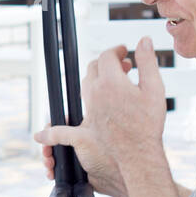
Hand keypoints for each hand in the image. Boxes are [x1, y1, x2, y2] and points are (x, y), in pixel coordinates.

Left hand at [35, 38, 167, 194]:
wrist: (140, 157)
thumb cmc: (149, 125)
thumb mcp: (155, 89)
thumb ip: (148, 61)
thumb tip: (144, 39)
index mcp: (110, 82)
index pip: (107, 56)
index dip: (117, 51)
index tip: (125, 53)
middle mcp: (94, 94)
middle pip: (93, 69)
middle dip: (106, 63)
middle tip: (123, 66)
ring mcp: (87, 113)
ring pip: (84, 89)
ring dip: (95, 81)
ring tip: (111, 83)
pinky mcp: (83, 133)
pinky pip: (61, 131)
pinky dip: (50, 132)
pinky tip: (41, 134)